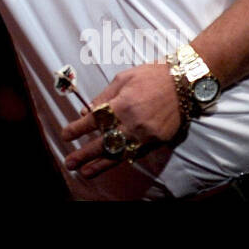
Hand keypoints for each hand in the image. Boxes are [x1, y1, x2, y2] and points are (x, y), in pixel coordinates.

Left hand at [59, 63, 182, 177]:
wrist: (184, 83)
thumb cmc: (150, 76)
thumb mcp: (123, 78)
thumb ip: (104, 96)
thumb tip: (86, 112)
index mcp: (123, 104)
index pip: (94, 121)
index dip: (77, 129)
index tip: (65, 135)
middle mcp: (133, 122)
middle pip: (104, 142)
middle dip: (84, 154)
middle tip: (69, 163)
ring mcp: (146, 134)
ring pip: (119, 154)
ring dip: (100, 164)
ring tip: (85, 172)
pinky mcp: (157, 141)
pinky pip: (135, 153)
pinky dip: (121, 159)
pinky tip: (109, 164)